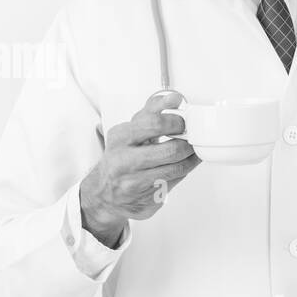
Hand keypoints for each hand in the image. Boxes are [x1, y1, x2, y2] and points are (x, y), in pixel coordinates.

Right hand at [79, 91, 200, 246]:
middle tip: (190, 137)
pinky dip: (185, 170)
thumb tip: (173, 98)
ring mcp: (135, 181)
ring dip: (190, 157)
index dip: (175, 121)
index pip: (153, 123)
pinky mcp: (147, 198)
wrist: (104, 194)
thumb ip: (150, 112)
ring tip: (192, 150)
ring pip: (176, 167)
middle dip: (187, 142)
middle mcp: (124, 160)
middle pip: (170, 149)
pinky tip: (185, 163)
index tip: (183, 120)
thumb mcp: (129, 131)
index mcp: (120, 137)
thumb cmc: (120, 158)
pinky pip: (175, 180)